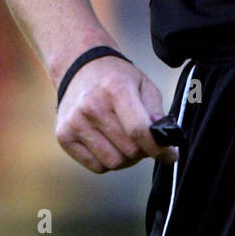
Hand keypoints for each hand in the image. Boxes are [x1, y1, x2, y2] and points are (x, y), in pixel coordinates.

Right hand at [55, 56, 178, 173]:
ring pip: (113, 163)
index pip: (139, 130)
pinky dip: (108, 162)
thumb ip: (157, 113)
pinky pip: (96, 166)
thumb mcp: (143, 85)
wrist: (81, 68)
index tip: (170, 154)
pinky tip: (110, 144)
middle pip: (128, 150)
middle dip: (143, 151)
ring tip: (127, 142)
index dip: (158, 148)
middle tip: (144, 141)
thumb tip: (163, 141)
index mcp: (115, 89)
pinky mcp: (64, 136)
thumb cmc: (116, 78)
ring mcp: (75, 122)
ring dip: (126, 159)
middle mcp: (92, 106)